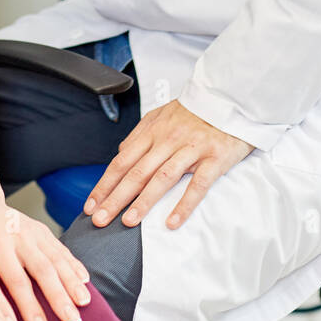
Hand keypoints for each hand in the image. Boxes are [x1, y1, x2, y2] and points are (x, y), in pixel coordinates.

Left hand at [0, 182, 91, 320]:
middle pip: (44, 270)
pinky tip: (85, 279)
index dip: (31, 308)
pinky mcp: (41, 228)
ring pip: (57, 258)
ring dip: (72, 281)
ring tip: (85, 303)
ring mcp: (32, 230)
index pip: (18, 282)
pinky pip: (60, 248)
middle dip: (60, 297)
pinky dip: (73, 263)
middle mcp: (18, 236)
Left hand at [83, 99, 254, 231]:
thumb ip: (140, 135)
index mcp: (153, 131)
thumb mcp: (161, 115)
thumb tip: (121, 153)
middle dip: (115, 198)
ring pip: (162, 178)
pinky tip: (172, 222)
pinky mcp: (214, 158)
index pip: (122, 161)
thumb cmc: (194, 111)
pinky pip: (197, 185)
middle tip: (100, 219)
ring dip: (143, 202)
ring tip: (129, 222)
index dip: (104, 184)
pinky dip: (184, 204)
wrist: (229, 98)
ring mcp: (191, 149)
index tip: (91, 205)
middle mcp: (168, 140)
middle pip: (136, 172)